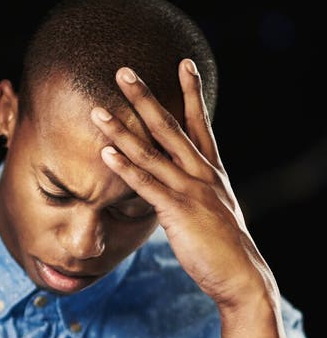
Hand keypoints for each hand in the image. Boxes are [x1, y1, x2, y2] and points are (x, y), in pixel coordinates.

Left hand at [90, 60, 276, 311]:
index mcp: (211, 172)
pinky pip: (146, 185)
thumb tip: (179, 193)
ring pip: (151, 152)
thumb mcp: (214, 212)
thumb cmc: (223, 248)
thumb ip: (197, 196)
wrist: (241, 274)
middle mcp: (201, 174)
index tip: (183, 63)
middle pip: (169, 126)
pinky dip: (125, 168)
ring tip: (98, 111)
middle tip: (123, 71)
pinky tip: (105, 153)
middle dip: (144, 97)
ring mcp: (190, 190)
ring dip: (122, 130)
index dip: (191, 92)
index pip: (200, 123)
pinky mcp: (178, 211)